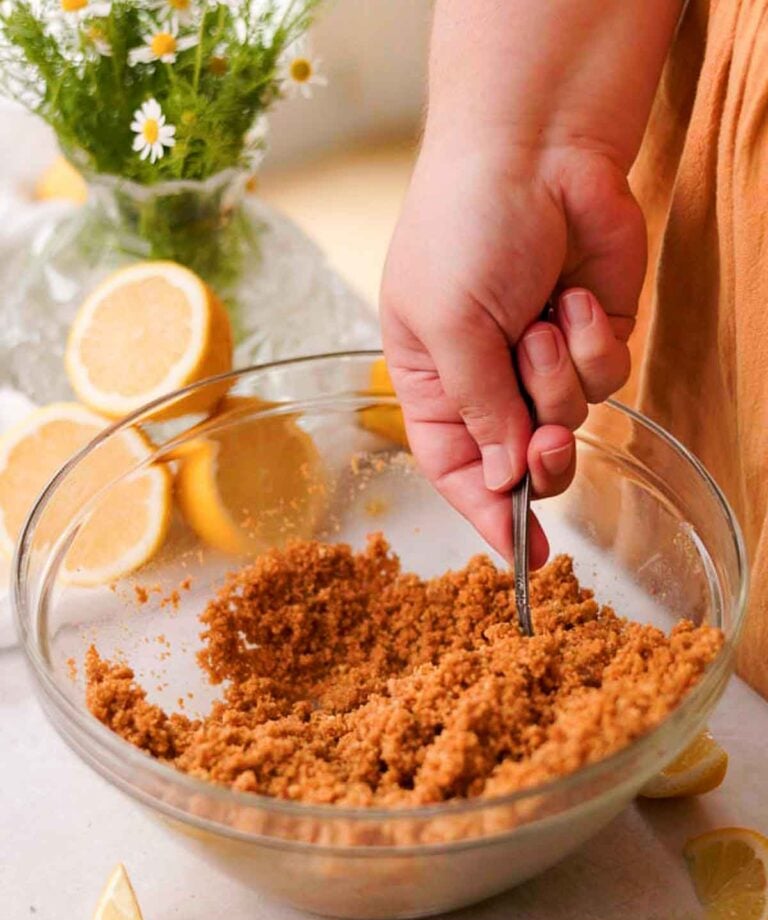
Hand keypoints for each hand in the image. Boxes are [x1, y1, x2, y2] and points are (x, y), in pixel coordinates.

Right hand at [380, 139, 644, 566]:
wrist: (537, 148)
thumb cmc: (465, 229)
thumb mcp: (448, 330)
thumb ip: (479, 412)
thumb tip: (505, 480)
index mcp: (431, 382)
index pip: (458, 471)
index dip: (487, 516)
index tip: (521, 557)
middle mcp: (488, 380)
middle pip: (522, 463)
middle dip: (540, 457)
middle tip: (545, 440)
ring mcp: (543, 359)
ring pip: (571, 422)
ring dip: (560, 378)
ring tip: (541, 321)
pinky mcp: (593, 336)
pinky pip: (608, 380)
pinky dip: (592, 344)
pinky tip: (572, 299)